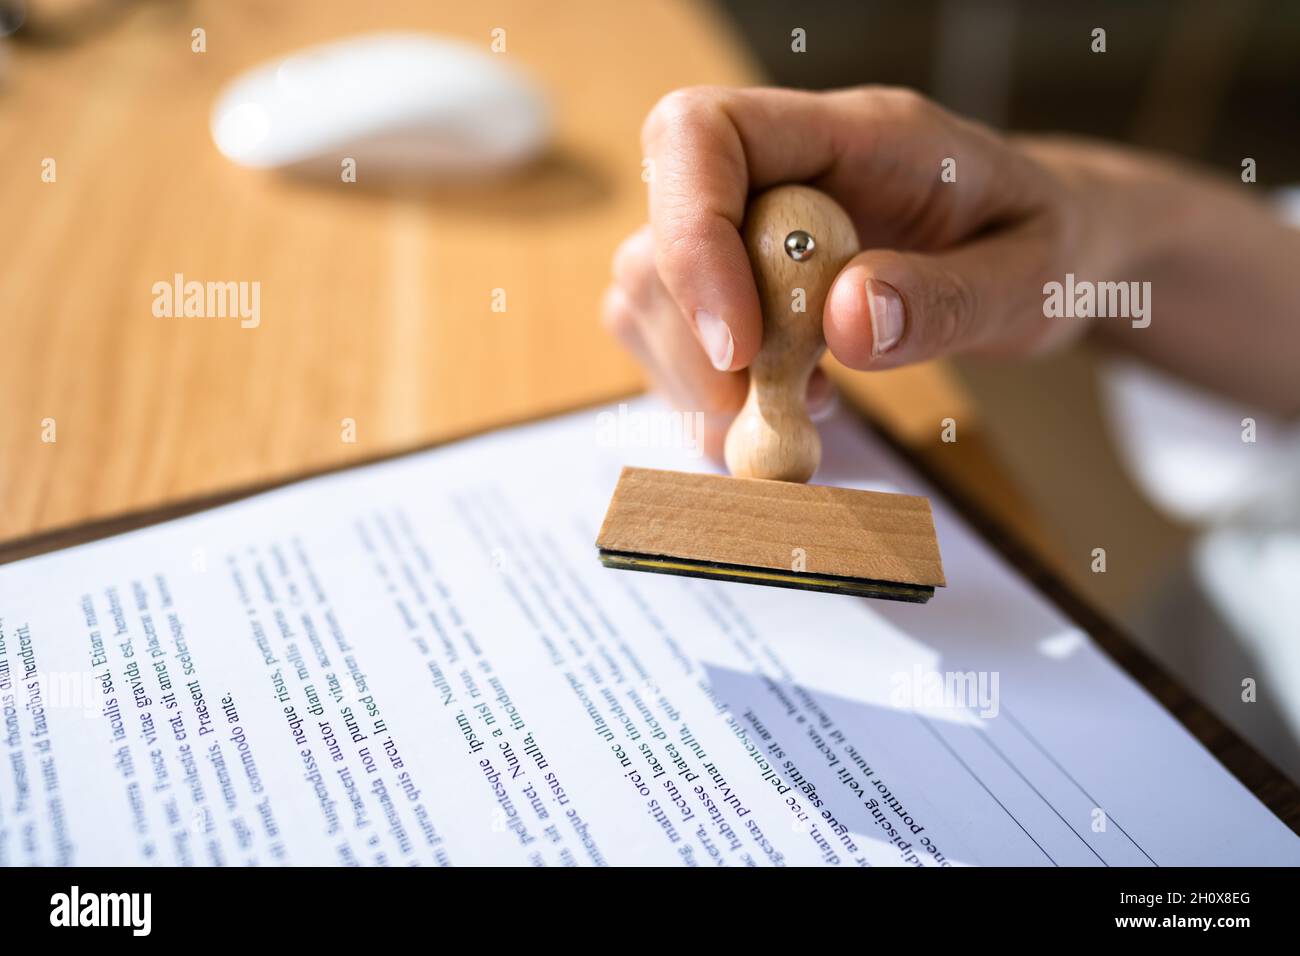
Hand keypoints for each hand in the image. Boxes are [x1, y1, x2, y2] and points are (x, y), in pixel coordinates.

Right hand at [602, 85, 1089, 456]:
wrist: (1054, 250)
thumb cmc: (1050, 244)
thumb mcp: (1035, 276)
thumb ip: (947, 298)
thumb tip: (846, 321)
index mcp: (854, 133)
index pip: (704, 134)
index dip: (692, 236)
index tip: (740, 347)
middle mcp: (786, 170)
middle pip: (663, 228)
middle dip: (694, 336)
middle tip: (764, 412)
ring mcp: (755, 228)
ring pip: (651, 289)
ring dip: (696, 373)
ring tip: (792, 412)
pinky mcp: (744, 283)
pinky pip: (673, 332)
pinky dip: (706, 391)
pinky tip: (780, 408)